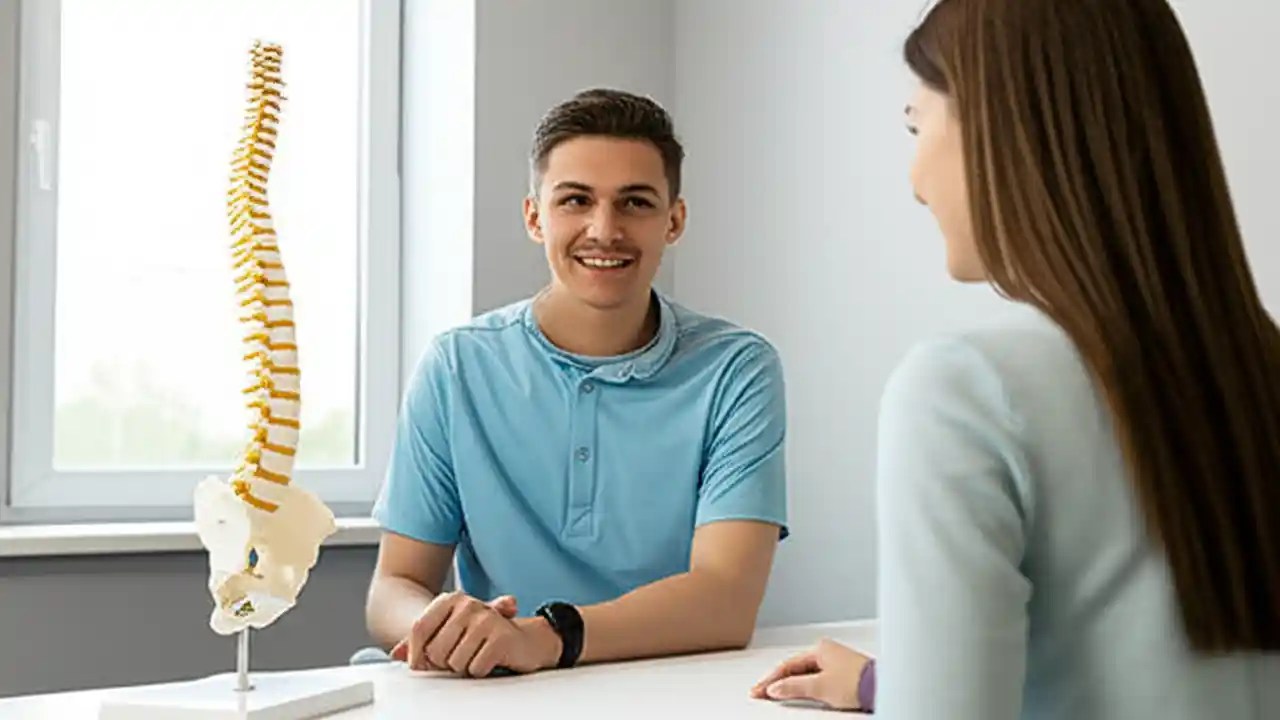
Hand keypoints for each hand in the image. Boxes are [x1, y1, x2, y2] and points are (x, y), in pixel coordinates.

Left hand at [389, 593, 560, 676]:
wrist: (526, 639)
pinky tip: (490, 660)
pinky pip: (476, 669)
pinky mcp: (500, 637)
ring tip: (476, 656)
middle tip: (459, 657)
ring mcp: (485, 619)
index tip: (420, 666)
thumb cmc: (484, 636)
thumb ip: (422, 641)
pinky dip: (481, 670)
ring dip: (464, 667)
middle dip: (444, 663)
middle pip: (435, 651)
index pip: (419, 629)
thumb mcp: (451, 632)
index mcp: (450, 600)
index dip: (416, 654)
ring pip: (455, 663)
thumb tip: (396, 654)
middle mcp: (467, 605)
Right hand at [749, 638, 871, 710]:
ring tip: (778, 695)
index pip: (788, 664)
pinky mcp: (843, 673)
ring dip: (791, 684)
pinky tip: (801, 694)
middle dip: (779, 681)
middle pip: (796, 668)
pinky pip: (817, 678)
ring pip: (806, 674)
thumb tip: (776, 688)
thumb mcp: (819, 687)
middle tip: (763, 693)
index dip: (771, 679)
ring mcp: (835, 662)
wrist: (883, 687)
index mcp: (820, 648)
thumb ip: (794, 687)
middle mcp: (827, 651)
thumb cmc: (857, 680)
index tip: (760, 690)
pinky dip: (805, 687)